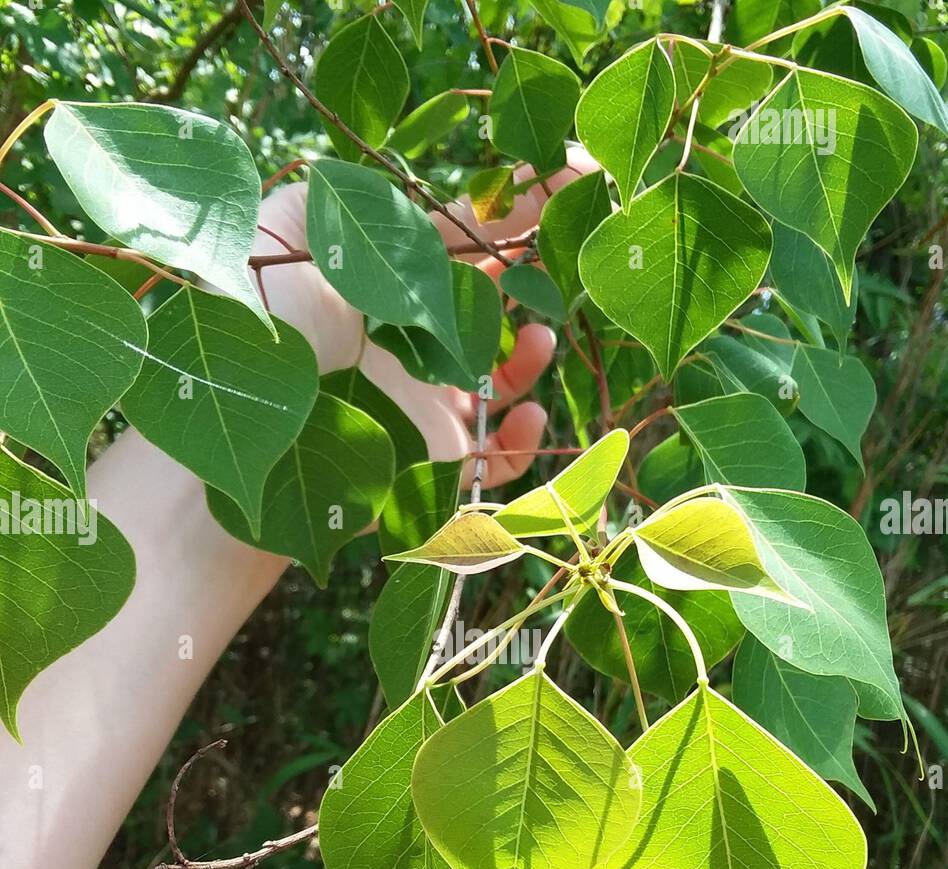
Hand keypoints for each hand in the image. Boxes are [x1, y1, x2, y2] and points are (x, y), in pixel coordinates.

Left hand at [250, 154, 593, 486]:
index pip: (458, 238)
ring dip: (531, 356)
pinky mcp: (430, 466)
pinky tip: (526, 415)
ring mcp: (419, 404)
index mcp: (378, 279)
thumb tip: (446, 194)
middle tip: (556, 258)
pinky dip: (522, 440)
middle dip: (531, 278)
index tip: (566, 180)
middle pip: (486, 305)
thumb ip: (372, 206)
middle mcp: (403, 339)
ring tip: (537, 336)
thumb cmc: (259, 320)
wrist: (238, 428)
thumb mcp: (299, 225)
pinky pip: (494, 460)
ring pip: (499, 380)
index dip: (512, 210)